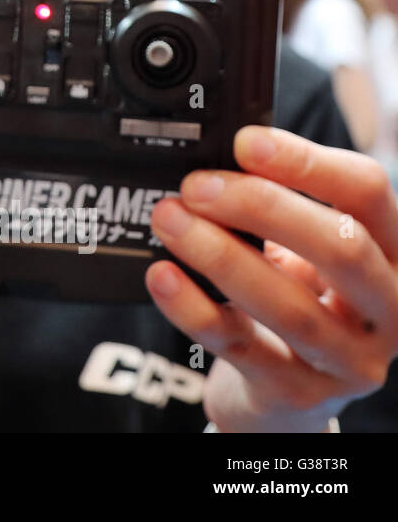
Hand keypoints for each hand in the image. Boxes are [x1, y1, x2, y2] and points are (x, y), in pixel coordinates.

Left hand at [146, 125, 397, 431]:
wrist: (283, 394)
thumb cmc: (296, 300)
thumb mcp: (300, 249)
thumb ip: (272, 208)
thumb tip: (212, 161)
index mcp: (392, 253)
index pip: (368, 193)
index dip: (307, 162)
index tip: (246, 142)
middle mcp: (386, 309)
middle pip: (341, 248)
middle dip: (262, 208)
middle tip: (196, 187)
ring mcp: (347, 360)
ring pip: (290, 306)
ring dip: (220, 256)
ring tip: (169, 220)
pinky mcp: (297, 394)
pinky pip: (240, 346)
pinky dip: (193, 307)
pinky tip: (162, 276)